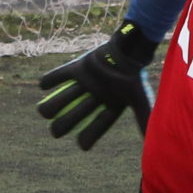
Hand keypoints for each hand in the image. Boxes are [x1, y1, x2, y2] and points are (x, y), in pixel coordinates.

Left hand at [36, 21, 156, 146]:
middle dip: (62, 125)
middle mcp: (96, 97)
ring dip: (52, 106)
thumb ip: (142, 119)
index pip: (96, 128)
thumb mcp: (138, 99)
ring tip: (44, 111)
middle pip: (73, 117)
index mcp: (111, 107)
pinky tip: (44, 86)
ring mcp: (86, 83)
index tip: (82, 143)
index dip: (86, 139)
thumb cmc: (133, 74)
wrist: (126, 49)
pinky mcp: (77, 68)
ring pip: (63, 98)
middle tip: (56, 129)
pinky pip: (58, 76)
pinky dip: (48, 81)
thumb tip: (148, 143)